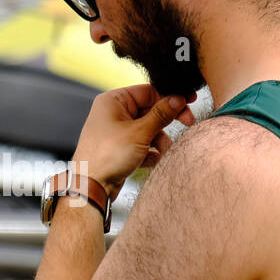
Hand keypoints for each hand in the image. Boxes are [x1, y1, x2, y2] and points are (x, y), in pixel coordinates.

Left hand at [71, 84, 196, 201]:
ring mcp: (116, 132)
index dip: (169, 98)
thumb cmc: (107, 156)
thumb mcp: (140, 132)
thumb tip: (177, 99)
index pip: (148, 92)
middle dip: (167, 122)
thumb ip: (161, 115)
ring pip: (147, 129)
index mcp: (113, 101)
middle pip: (149, 110)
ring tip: (167, 151)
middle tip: (188, 122)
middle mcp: (113, 113)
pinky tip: (158, 160)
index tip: (187, 103)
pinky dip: (151, 152)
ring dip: (161, 140)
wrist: (90, 187)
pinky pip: (141, 145)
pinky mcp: (120, 149)